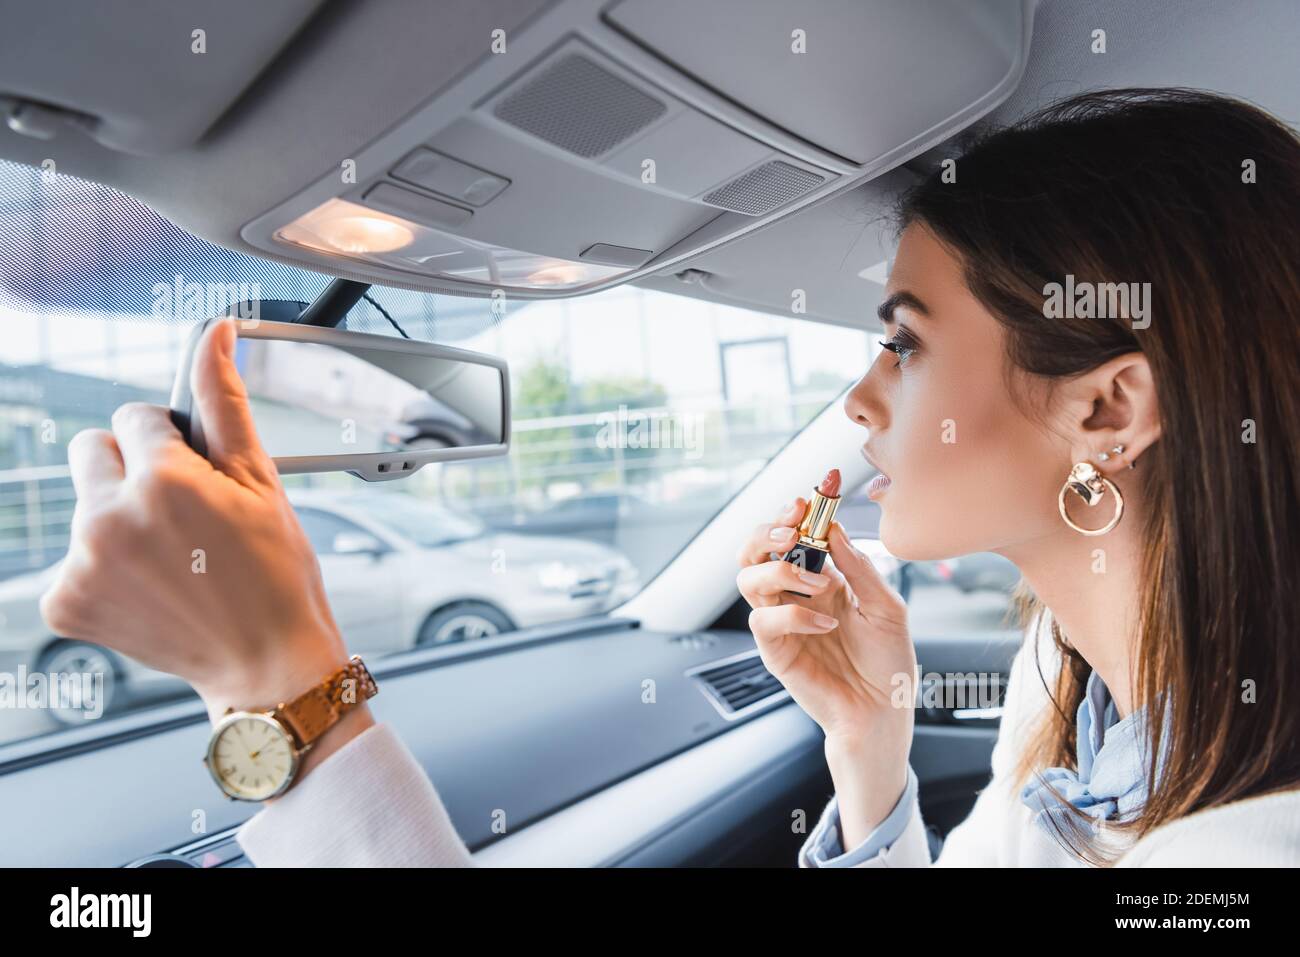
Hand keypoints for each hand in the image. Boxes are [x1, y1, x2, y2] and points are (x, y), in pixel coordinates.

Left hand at [39, 319, 356, 731]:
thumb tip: (213, 332)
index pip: (134, 417)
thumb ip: (225, 401)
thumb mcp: (260, 481)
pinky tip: (148, 589)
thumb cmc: (276, 573)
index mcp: (162, 480)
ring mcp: (80, 564)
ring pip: (83, 504)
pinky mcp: (63, 602)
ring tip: (171, 559)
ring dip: (117, 518)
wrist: (265, 663)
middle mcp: (109, 518)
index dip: (173, 444)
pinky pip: (69, 557)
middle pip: (91, 450)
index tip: (200, 482)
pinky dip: (102, 570)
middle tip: (182, 517)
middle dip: (132, 470)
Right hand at [737, 504, 916, 842]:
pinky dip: (793, 615)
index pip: (792, 536)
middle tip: (792, 528)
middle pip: (754, 550)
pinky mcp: (776, 651)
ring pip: (748, 579)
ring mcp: (782, 622)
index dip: (793, 513)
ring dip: (779, 569)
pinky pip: (764, 621)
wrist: (884, 712)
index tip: (808, 498)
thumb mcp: (887, 607)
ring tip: (819, 582)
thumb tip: (835, 530)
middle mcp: (795, 596)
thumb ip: (860, 568)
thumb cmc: (887, 662)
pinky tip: (825, 623)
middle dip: (767, 531)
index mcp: (821, 579)